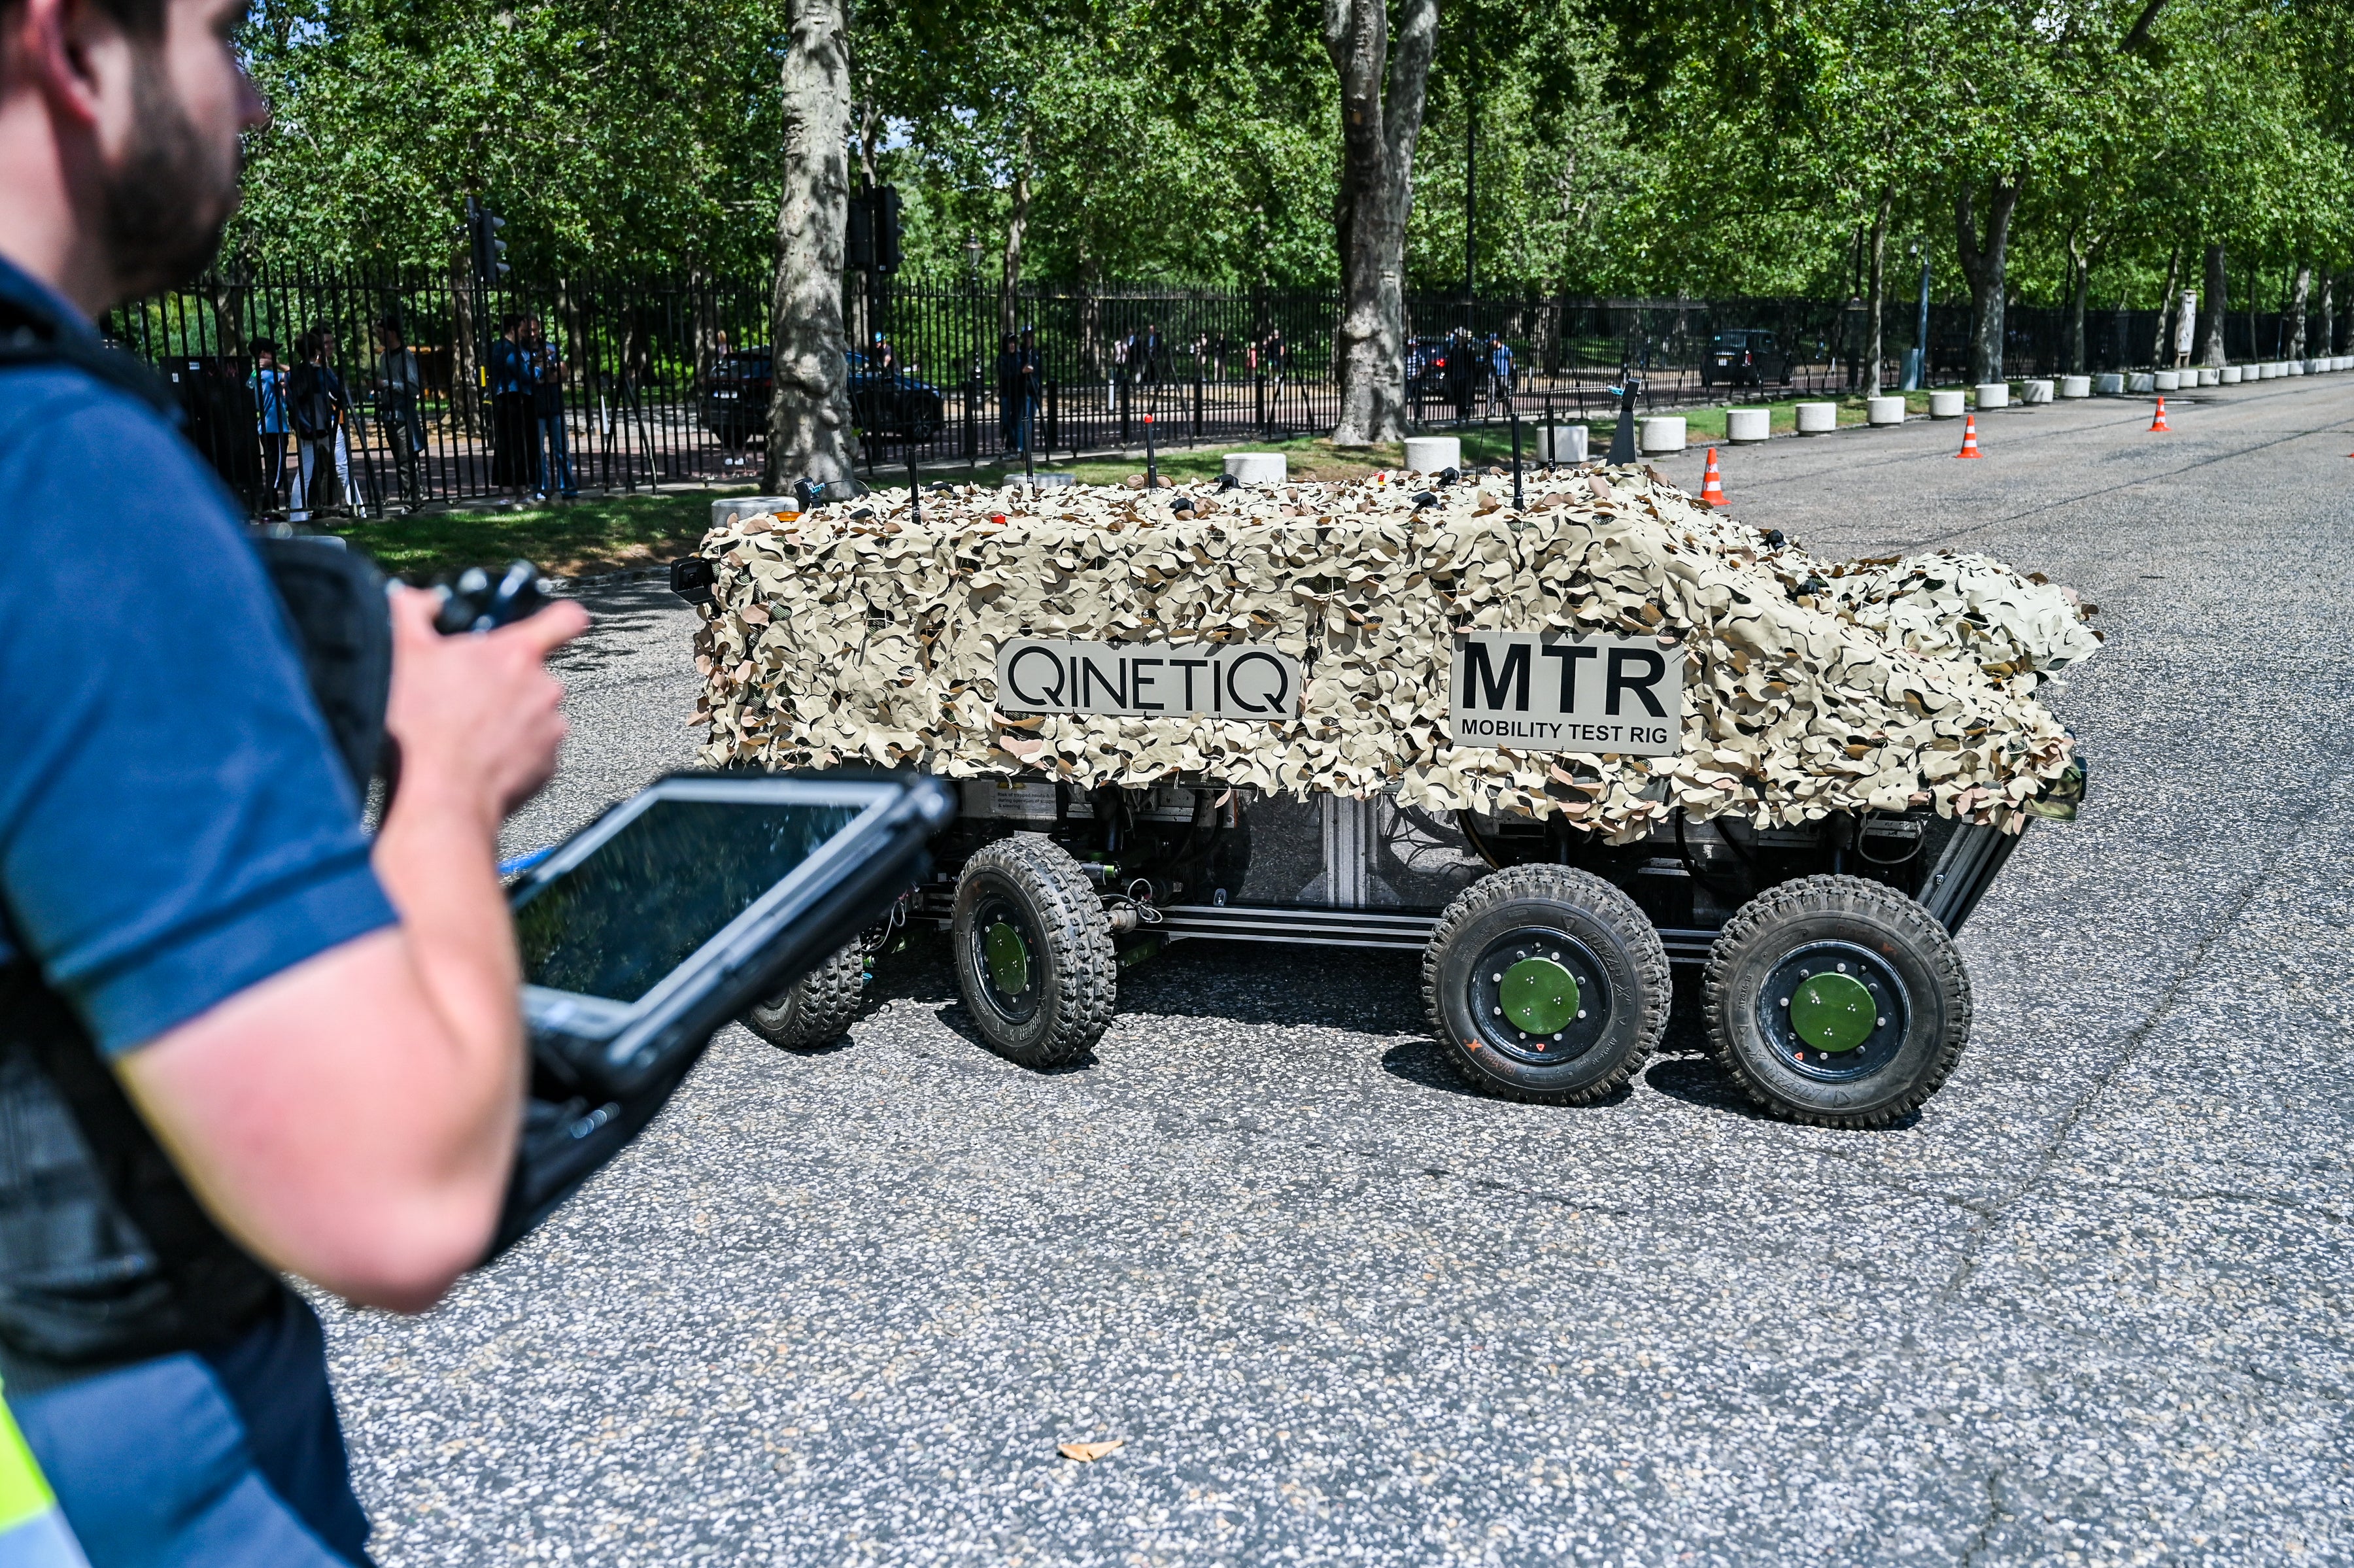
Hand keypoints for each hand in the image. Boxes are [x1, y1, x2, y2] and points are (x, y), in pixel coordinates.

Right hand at [384, 586, 588, 828]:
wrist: (440, 798)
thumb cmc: (420, 727)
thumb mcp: (401, 652)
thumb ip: (410, 610)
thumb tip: (423, 600)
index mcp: (516, 654)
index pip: (565, 618)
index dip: (560, 618)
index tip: (550, 624)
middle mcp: (545, 688)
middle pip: (535, 674)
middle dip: (506, 681)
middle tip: (465, 697)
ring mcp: (551, 729)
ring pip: (533, 713)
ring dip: (509, 719)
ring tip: (466, 734)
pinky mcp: (549, 767)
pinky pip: (534, 750)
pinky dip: (512, 752)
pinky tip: (478, 759)